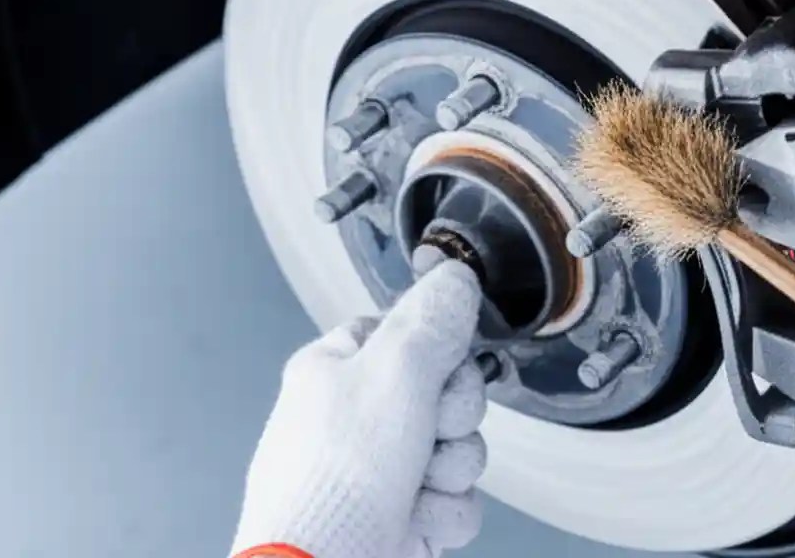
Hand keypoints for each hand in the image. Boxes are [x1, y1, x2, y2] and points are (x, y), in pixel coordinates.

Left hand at [231, 261, 487, 557]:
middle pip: (449, 392)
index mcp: (339, 370)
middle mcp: (358, 419)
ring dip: (451, 469)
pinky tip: (413, 517)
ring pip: (460, 448)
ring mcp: (381, 473)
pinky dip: (444, 512)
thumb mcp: (393, 374)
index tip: (443, 364)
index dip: (441, 351)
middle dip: (454, 417)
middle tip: (428, 430)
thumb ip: (431, 322)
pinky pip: (457, 499)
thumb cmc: (334, 479)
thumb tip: (455, 276)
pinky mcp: (403, 518)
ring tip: (415, 484)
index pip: (412, 334)